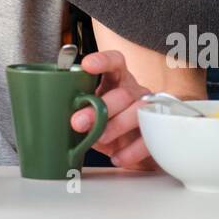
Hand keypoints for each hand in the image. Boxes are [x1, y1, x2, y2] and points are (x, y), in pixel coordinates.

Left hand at [72, 49, 162, 171]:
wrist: (138, 152)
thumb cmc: (111, 126)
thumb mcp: (94, 117)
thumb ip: (82, 113)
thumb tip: (59, 119)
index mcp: (117, 81)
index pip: (115, 62)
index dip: (103, 61)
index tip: (86, 65)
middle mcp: (135, 92)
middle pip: (123, 92)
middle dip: (100, 107)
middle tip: (78, 122)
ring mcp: (149, 110)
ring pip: (138, 110)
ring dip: (116, 126)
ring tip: (99, 139)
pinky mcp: (159, 132)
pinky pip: (149, 137)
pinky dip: (131, 151)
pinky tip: (117, 157)